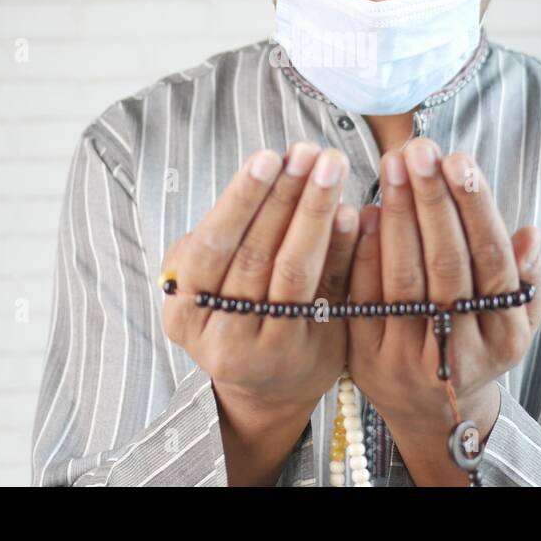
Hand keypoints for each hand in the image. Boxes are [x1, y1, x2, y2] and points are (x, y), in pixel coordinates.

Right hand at [160, 141, 357, 418]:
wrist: (266, 389)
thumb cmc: (232, 312)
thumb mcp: (204, 284)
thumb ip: (213, 241)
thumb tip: (244, 191)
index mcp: (186, 311)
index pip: (213, 247)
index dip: (241, 201)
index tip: (268, 157)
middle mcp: (224, 336)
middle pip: (256, 255)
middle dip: (285, 196)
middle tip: (308, 150)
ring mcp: (271, 349)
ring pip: (294, 272)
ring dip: (314, 213)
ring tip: (331, 166)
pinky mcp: (315, 352)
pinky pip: (330, 292)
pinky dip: (343, 249)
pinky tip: (354, 213)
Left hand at [346, 137, 540, 463]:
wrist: (429, 415)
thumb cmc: (476, 346)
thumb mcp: (515, 323)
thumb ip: (525, 280)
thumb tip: (529, 233)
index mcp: (504, 337)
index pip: (492, 263)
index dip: (476, 209)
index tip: (460, 159)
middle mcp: (459, 352)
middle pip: (447, 266)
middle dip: (433, 202)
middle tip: (420, 149)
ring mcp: (410, 359)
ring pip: (404, 279)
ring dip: (398, 216)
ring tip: (393, 165)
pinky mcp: (366, 360)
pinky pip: (364, 298)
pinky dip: (364, 253)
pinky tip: (363, 210)